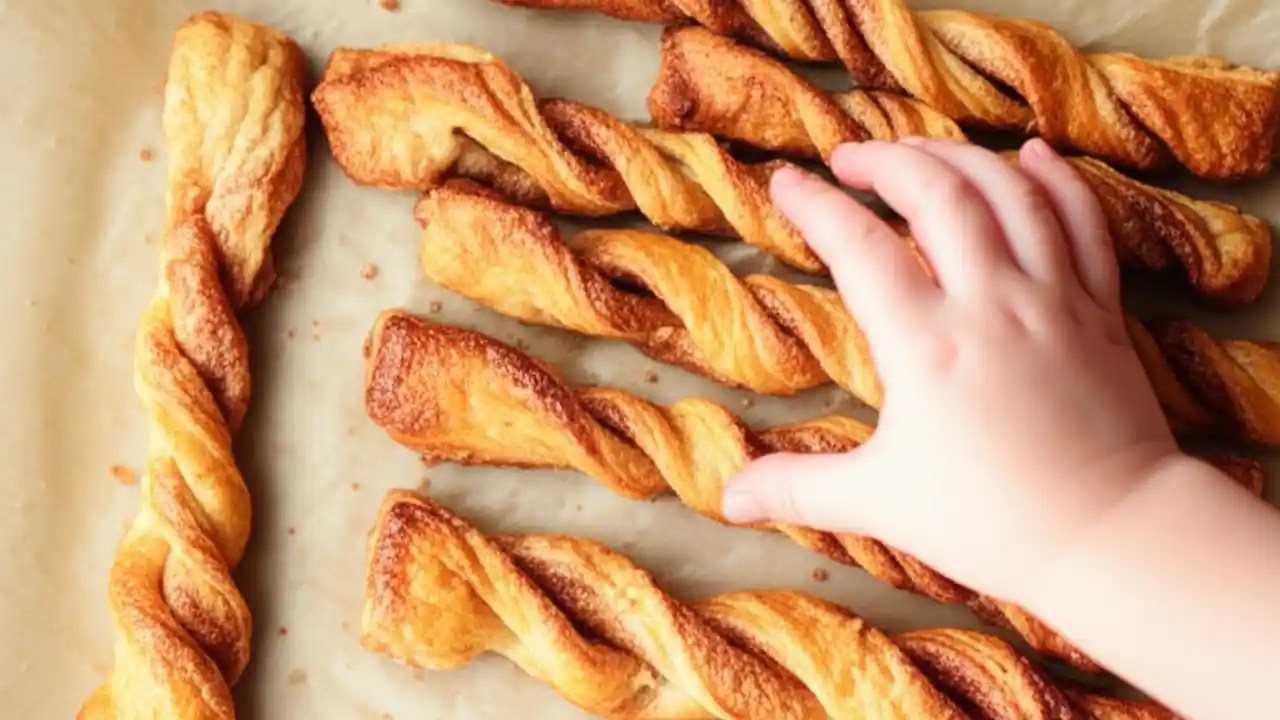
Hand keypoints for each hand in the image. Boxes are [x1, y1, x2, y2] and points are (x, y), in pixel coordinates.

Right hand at [721, 138, 1184, 604]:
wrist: (1112, 536)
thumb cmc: (991, 522)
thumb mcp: (879, 503)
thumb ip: (799, 488)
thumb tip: (727, 499)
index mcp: (926, 344)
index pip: (860, 247)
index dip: (815, 205)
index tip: (785, 180)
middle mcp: (990, 302)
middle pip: (937, 194)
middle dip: (887, 161)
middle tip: (850, 159)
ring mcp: (1053, 298)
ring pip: (1008, 193)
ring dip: (958, 156)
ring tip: (919, 150)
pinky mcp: (1100, 309)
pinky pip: (1082, 222)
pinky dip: (1056, 179)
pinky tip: (1030, 154)